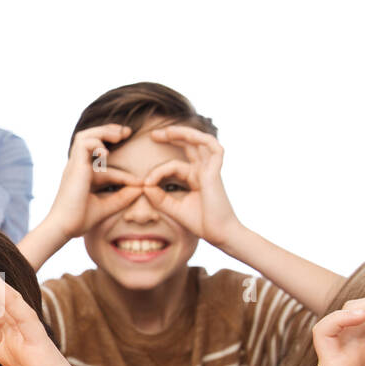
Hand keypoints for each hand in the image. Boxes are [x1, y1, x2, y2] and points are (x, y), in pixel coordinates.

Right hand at [43, 124, 145, 238]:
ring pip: (85, 136)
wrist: (64, 227)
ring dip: (103, 131)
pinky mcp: (74, 166)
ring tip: (119, 135)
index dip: (124, 174)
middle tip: (126, 132)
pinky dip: (97, 143)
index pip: (106, 167)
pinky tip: (107, 154)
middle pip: (90, 138)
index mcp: (83, 176)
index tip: (140, 182)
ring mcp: (74, 165)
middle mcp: (77, 167)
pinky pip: (84, 143)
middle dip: (109, 132)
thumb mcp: (107, 207)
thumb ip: (123, 198)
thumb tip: (141, 189)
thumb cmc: (80, 220)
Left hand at [141, 125, 242, 248]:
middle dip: (172, 136)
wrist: (219, 234)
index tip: (145, 183)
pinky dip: (200, 138)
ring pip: (200, 142)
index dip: (157, 171)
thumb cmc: (201, 223)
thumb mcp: (174, 208)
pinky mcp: (216, 171)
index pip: (174, 165)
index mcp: (196, 178)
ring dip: (184, 133)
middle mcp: (204, 171)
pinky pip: (213, 147)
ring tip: (166, 131)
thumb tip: (144, 184)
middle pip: (190, 145)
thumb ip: (159, 197)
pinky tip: (185, 135)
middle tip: (153, 134)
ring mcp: (211, 169)